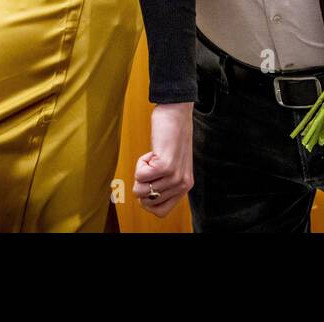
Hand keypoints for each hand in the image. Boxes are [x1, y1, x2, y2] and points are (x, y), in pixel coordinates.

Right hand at [131, 102, 192, 217]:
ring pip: (140, 190)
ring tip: (153, 156)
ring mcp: (174, 176)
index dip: (147, 199)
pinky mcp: (165, 166)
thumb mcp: (172, 165)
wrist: (176, 112)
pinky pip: (139, 176)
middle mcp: (182, 185)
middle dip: (142, 182)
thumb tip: (144, 200)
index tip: (150, 180)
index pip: (160, 212)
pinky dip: (139, 162)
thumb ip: (164, 184)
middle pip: (146, 202)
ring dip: (141, 170)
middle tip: (153, 164)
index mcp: (184, 187)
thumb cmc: (169, 136)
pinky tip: (152, 151)